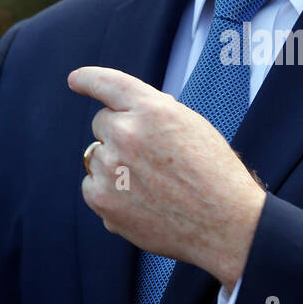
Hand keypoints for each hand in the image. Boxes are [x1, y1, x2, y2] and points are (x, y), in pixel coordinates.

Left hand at [68, 65, 265, 292]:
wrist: (225, 224)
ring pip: (97, 157)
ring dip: (116, 166)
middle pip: (102, 124)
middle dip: (119, 135)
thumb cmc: (216, 175)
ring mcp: (111, 167)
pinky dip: (110, 194)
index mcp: (153, 110)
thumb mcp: (193, 127)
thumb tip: (127, 117)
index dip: (89, 79)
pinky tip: (141, 204)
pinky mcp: (102, 199)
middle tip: (149, 159)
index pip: (109, 83)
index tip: (77, 79)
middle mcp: (127, 133)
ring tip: (153, 186)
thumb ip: (155, 116)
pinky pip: (92, 187)